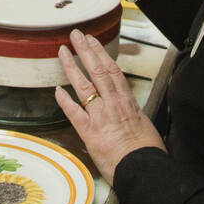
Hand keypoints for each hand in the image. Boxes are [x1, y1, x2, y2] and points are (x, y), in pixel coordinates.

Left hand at [55, 29, 165, 183]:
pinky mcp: (89, 132)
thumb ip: (134, 117)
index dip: (102, 54)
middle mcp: (113, 105)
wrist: (143, 169)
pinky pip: (74, 113)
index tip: (94, 42)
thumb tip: (132, 116)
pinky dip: (64, 100)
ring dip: (72, 67)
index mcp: (127, 103)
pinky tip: (56, 89)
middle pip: (98, 71)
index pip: (113, 71)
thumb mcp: (145, 127)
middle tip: (77, 35)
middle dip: (86, 51)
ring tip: (63, 51)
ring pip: (84, 86)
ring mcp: (100, 116)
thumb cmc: (147, 152)